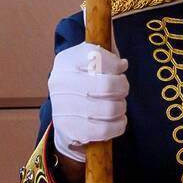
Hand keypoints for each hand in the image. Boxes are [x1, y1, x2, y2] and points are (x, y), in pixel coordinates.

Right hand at [47, 40, 128, 164]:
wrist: (66, 117)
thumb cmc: (85, 84)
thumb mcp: (92, 62)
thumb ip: (107, 52)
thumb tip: (122, 61)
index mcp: (66, 60)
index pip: (98, 56)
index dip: (116, 64)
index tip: (120, 68)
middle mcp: (60, 82)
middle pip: (108, 85)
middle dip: (122, 88)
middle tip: (121, 90)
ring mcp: (62, 108)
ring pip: (110, 109)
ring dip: (120, 108)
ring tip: (117, 105)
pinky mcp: (68, 130)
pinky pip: (105, 129)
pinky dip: (117, 125)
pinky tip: (115, 120)